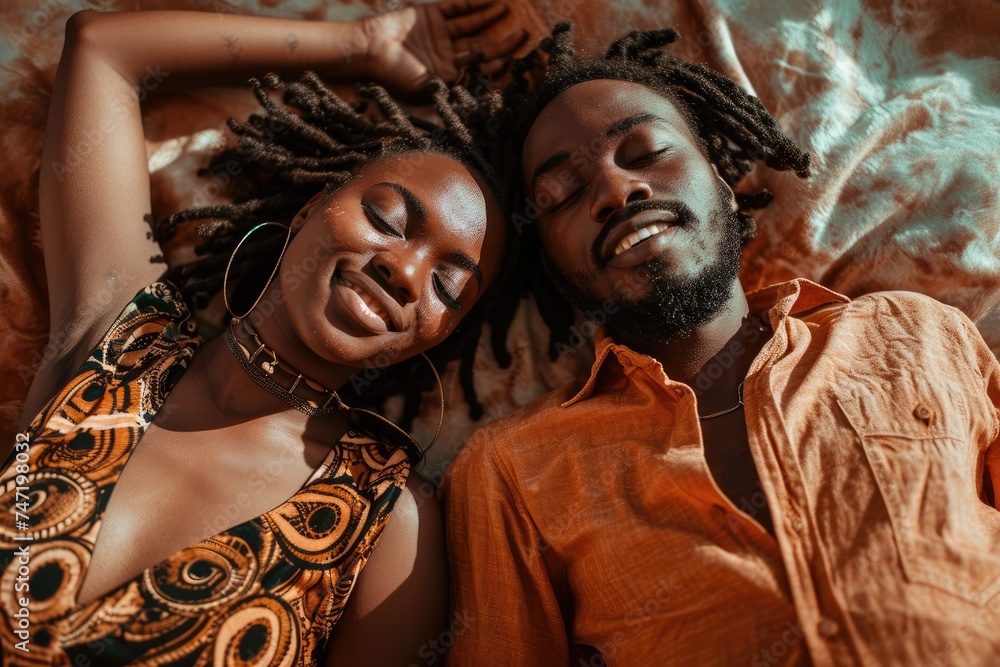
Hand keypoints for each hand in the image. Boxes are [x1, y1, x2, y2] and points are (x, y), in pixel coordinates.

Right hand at [360, 0, 527, 93]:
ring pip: (470, 26)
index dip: (497, 63)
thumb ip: (453, 88)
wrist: (369, 51)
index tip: (514, 59)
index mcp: (448, 75)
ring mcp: (439, 34)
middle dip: (501, 41)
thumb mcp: (428, 89)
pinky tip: (488, 0)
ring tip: (507, 10)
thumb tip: (483, 92)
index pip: (479, 69)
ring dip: (489, 18)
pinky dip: (472, 4)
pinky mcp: (430, 15)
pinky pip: (456, 8)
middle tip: (522, 34)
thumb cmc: (396, 76)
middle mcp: (446, 55)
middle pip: (480, 47)